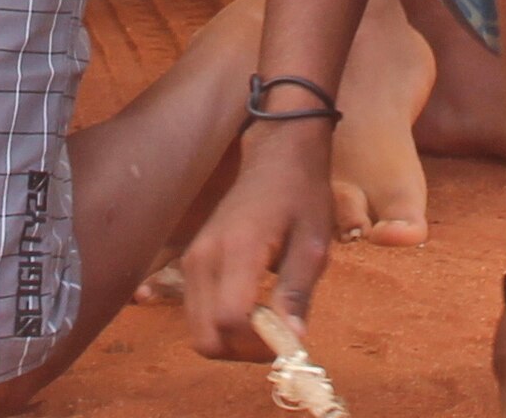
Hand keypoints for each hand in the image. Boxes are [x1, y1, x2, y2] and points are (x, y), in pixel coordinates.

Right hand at [176, 141, 340, 364]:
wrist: (276, 154)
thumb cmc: (301, 195)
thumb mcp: (313, 244)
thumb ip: (297, 293)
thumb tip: (292, 343)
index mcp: (238, 249)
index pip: (230, 320)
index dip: (259, 344)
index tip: (288, 339)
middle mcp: (205, 257)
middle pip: (206, 337)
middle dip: (242, 351)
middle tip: (277, 338)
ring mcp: (193, 259)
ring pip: (198, 331)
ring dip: (232, 341)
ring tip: (268, 322)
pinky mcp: (192, 261)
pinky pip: (198, 312)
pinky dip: (221, 325)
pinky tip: (253, 307)